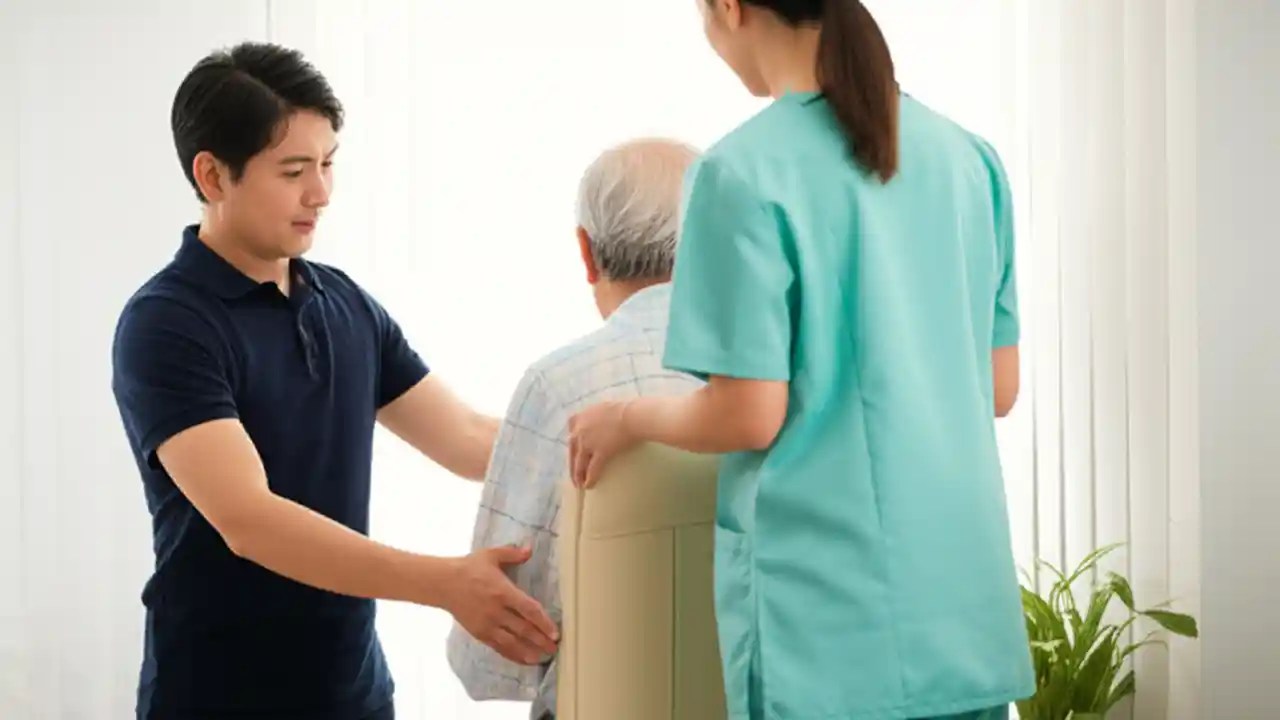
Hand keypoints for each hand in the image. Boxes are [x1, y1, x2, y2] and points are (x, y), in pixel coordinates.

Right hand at [442, 545, 558, 664]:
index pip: (529, 610)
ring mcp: (487, 624)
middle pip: (524, 629)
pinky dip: (512, 654)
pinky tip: (523, 659)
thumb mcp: (491, 555)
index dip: (544, 623)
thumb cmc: (469, 567)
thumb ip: (512, 553)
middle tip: (554, 648)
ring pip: (512, 642)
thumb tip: (530, 550)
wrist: (443, 583)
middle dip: (541, 640)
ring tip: (543, 657)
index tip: (555, 632)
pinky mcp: (479, 633)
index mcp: (503, 592)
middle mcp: (496, 611)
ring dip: (529, 651)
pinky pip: (499, 647)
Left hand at [568, 400, 635, 488]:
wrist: (632, 416)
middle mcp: (579, 430)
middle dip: (572, 465)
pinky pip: (592, 469)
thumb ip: (597, 416)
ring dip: (578, 475)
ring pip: (578, 463)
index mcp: (580, 417)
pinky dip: (590, 479)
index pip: (571, 430)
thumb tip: (600, 422)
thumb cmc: (624, 409)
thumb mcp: (604, 408)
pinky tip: (589, 486)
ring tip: (580, 485)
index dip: (572, 441)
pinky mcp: (599, 453)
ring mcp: (587, 443)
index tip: (574, 448)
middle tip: (574, 476)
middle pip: (572, 450)